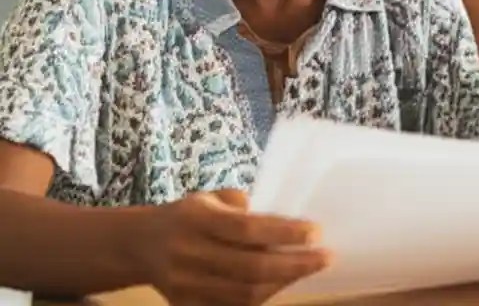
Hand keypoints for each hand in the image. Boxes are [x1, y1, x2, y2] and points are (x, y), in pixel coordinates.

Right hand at [139, 189, 330, 305]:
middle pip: (250, 267)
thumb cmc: (187, 216)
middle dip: (295, 264)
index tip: (316, 231)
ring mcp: (186, 285)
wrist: (139, 245)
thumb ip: (242, 206)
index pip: (247, 230)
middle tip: (326, 257)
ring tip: (308, 269)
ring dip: (283, 283)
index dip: (284, 233)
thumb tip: (279, 221)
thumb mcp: (210, 197)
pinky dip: (262, 298)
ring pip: (244, 294)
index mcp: (196, 220)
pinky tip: (282, 283)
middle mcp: (189, 254)